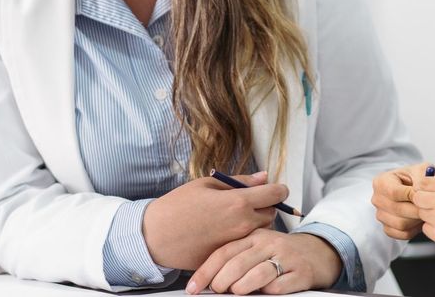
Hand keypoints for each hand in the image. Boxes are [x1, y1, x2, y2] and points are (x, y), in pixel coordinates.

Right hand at [143, 171, 288, 269]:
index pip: (275, 194)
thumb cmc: (178, 205)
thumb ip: (240, 181)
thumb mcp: (207, 184)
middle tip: (249, 202)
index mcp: (239, 202)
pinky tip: (223, 232)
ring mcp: (237, 244)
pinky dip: (240, 238)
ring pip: (260, 232)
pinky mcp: (229, 257)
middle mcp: (243, 225)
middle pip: (271, 215)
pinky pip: (244, 246)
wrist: (156, 235)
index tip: (276, 189)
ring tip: (233, 218)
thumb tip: (264, 177)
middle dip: (266, 207)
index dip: (279, 189)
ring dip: (255, 223)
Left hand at [187, 228, 341, 294]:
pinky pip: (280, 285)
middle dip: (221, 280)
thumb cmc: (279, 254)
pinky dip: (268, 291)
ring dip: (242, 286)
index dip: (206, 270)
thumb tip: (209, 281)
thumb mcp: (258, 248)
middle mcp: (269, 243)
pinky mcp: (301, 272)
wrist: (317, 254)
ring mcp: (286, 257)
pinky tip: (263, 292)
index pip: (224, 252)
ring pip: (259, 273)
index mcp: (254, 236)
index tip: (193, 287)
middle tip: (216, 290)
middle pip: (239, 262)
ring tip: (235, 291)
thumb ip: (237, 258)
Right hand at [371, 162, 429, 239]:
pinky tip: (419, 221)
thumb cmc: (420, 179)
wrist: (422, 192)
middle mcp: (377, 199)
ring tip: (425, 213)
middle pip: (396, 209)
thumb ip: (420, 176)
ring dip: (416, 220)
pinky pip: (401, 234)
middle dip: (416, 209)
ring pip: (400, 224)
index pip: (393, 192)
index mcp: (381, 181)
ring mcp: (380, 215)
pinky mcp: (387, 228)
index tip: (423, 195)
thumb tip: (417, 190)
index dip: (411, 195)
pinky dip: (414, 230)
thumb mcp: (422, 170)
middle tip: (429, 207)